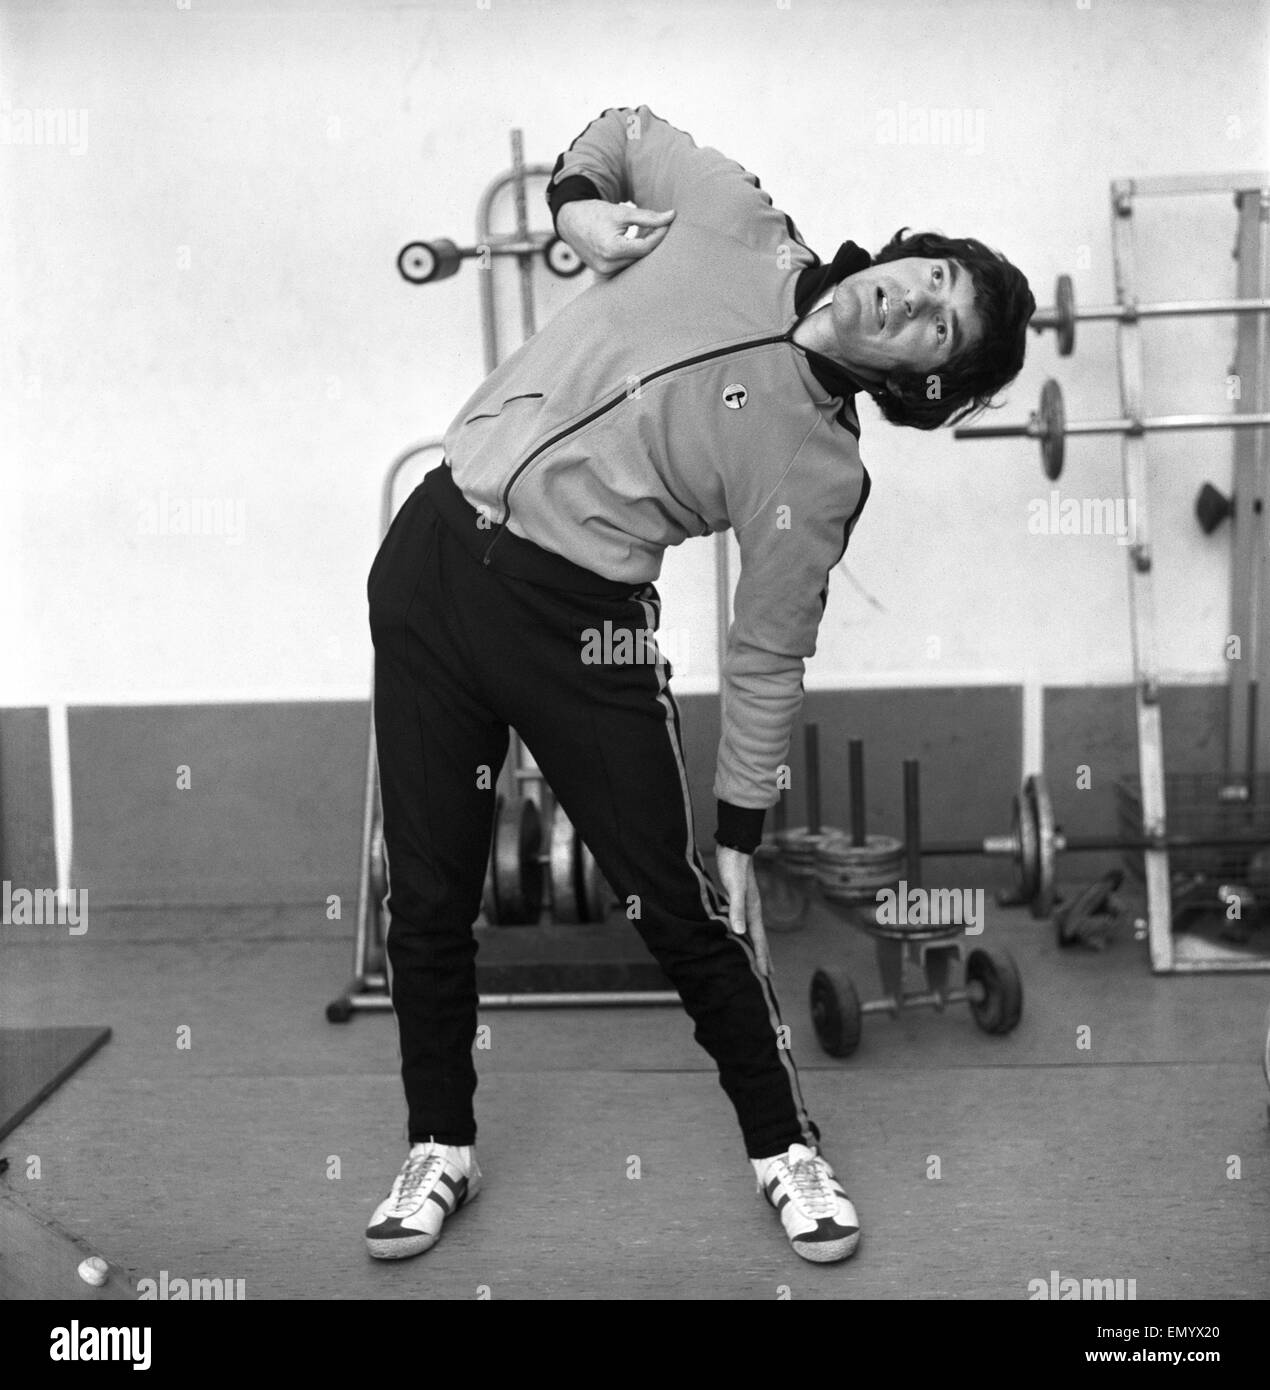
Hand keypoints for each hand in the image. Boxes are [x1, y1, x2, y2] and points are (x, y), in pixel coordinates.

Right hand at [555, 199, 675, 276]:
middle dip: (653, 243)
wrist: (571, 222)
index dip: (659, 235)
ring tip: (644, 234)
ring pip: (635, 264)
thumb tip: (672, 215)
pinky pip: (626, 267)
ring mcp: (605, 272)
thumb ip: (648, 216)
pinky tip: (633, 243)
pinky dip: (633, 257)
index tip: (668, 223)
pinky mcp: (604, 274)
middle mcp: (608, 265)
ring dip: (643, 251)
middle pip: (642, 258)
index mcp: (612, 249)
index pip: (646, 247)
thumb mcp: (622, 212)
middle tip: (660, 228)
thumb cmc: (596, 214)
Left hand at [715, 844, 771, 976]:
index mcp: (753, 909)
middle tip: (769, 974)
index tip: (766, 974)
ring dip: (755, 944)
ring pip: (752, 929)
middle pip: (759, 936)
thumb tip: (739, 932)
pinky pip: (743, 920)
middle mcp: (752, 908)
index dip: (762, 956)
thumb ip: (736, 909)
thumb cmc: (733, 866)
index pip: (758, 938)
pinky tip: (739, 932)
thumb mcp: (734, 887)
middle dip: (764, 955)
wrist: (735, 846)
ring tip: (758, 957)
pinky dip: (744, 930)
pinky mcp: (738, 897)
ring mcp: (746, 902)